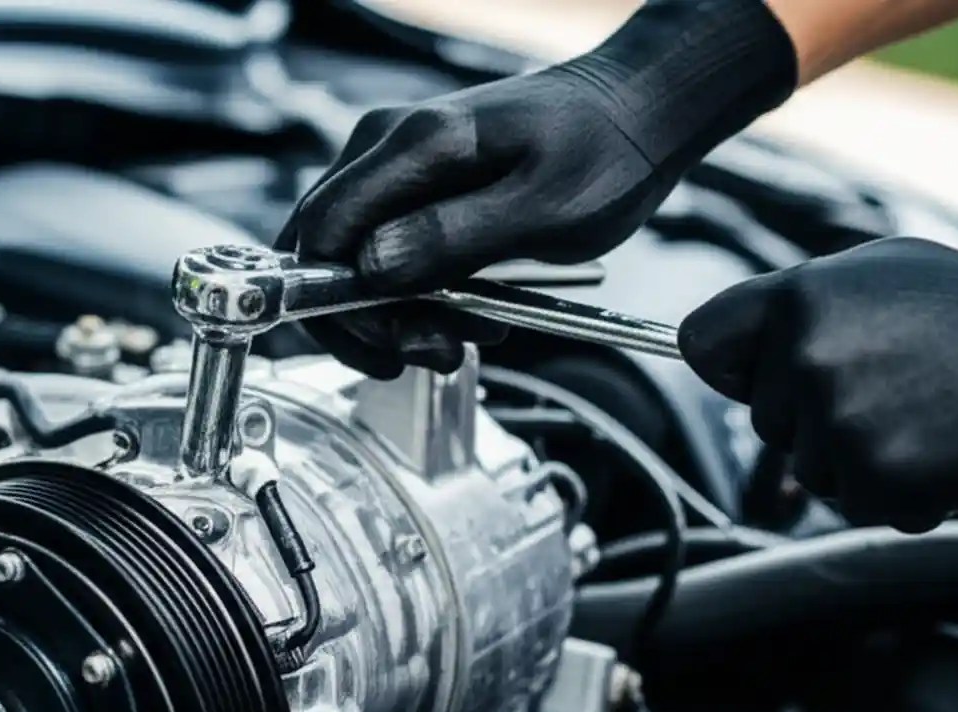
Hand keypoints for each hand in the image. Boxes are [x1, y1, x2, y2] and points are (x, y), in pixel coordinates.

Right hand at [275, 69, 679, 377]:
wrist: (635, 113)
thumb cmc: (605, 152)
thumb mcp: (542, 209)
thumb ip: (452, 237)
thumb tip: (370, 269)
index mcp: (411, 145)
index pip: (321, 230)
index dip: (337, 302)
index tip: (392, 345)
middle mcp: (386, 148)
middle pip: (323, 250)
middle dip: (368, 320)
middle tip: (435, 351)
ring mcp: (396, 165)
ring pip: (352, 258)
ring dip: (396, 316)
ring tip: (460, 339)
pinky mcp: (413, 185)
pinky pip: (384, 250)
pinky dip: (412, 295)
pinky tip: (463, 314)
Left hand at [680, 237, 957, 531]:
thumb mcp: (881, 271)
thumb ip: (795, 299)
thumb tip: (717, 342)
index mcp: (797, 298)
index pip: (701, 341)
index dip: (727, 363)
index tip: (748, 372)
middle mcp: (806, 357)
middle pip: (762, 416)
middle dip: (809, 413)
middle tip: (887, 385)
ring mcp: (840, 421)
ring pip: (807, 466)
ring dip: (854, 455)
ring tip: (919, 413)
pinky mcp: (877, 479)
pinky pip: (855, 501)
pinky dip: (894, 491)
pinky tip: (937, 449)